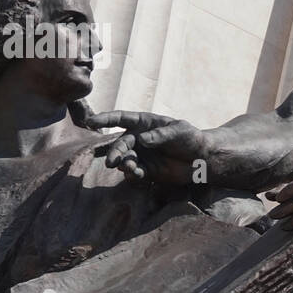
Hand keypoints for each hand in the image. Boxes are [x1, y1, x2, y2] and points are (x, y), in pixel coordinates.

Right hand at [85, 110, 211, 185]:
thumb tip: (143, 140)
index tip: (90, 121)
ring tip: (129, 168)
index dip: (105, 119)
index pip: (120, 118)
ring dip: (123, 164)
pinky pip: (134, 173)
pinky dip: (133, 174)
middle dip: (115, 152)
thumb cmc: (191, 138)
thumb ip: (161, 135)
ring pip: (124, 160)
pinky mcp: (147, 170)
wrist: (203, 158)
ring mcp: (142, 155)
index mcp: (144, 123)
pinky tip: (137, 174)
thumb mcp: (179, 131)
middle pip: (120, 144)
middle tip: (113, 161)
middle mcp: (139, 139)